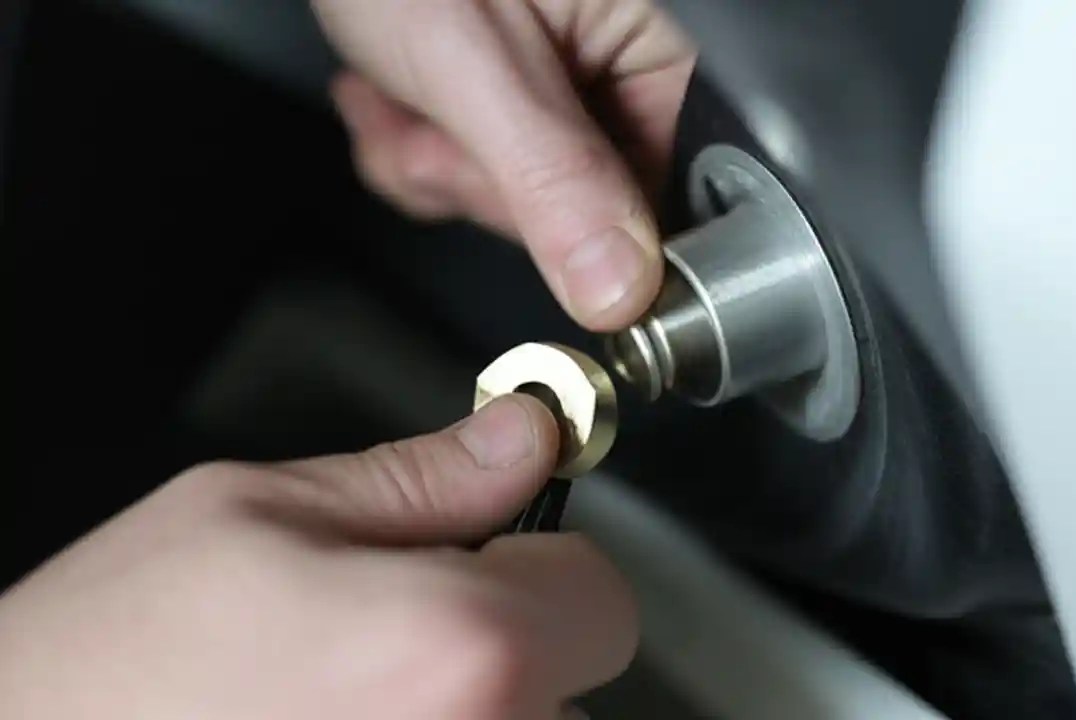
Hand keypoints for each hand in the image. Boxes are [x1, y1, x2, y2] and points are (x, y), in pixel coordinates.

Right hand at [0, 396, 635, 719]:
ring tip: (338, 706)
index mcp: (462, 650)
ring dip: (463, 714)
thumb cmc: (105, 670)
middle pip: (570, 685)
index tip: (488, 565)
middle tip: (381, 643)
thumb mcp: (256, 515)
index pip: (605, 599)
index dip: (544, 569)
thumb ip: (422, 480)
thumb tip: (520, 440)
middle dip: (501, 649)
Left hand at [313, 0, 695, 330]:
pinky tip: (400, 104)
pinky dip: (434, 158)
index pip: (681, 182)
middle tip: (435, 132)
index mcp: (669, 34)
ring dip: (447, 172)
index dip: (596, 228)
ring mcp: (582, 74)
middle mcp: (636, 53)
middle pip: (601, 206)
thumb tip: (622, 288)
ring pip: (534, 199)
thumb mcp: (472, 65)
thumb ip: (552, 179)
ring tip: (402, 102)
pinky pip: (497, 175)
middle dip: (489, 187)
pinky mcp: (533, 92)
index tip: (526, 219)